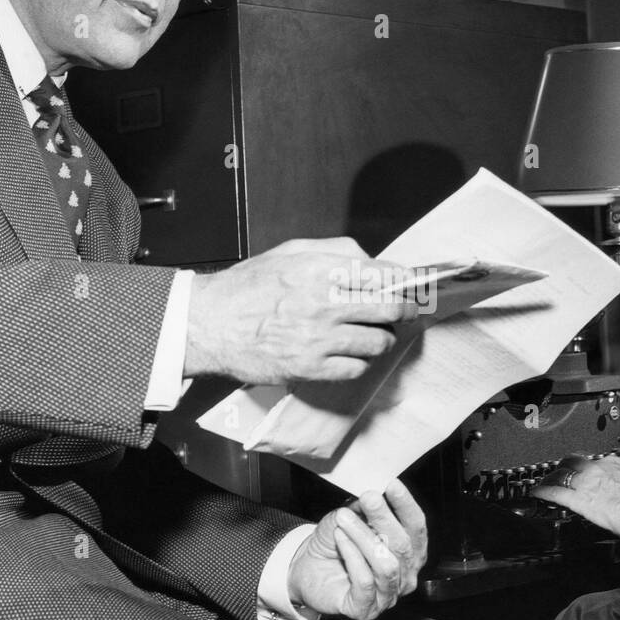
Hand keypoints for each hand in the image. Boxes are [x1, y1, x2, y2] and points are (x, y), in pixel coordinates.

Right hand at [184, 238, 419, 384]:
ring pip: (378, 342)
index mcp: (320, 270)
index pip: (384, 275)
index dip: (404, 282)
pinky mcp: (310, 368)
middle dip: (402, 311)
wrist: (210, 324)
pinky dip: (359, 362)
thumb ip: (335, 251)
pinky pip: (356, 368)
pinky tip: (348, 354)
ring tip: (371, 334)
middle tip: (401, 313)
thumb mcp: (290, 252)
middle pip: (390, 309)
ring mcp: (319, 339)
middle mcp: (323, 303)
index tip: (409, 287)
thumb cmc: (247, 288)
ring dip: (381, 339)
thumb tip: (372, 261)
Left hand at [288, 480, 427, 619]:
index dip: (407, 506)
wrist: (307, 568)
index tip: (392, 485)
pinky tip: (340, 539)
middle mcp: (403, 576)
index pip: (416, 528)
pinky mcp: (365, 610)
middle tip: (369, 498)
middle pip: (403, 546)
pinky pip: (365, 582)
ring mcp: (386, 595)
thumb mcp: (350, 518)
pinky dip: (352, 557)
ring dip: (364, 538)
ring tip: (344, 519)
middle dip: (385, 519)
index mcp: (408, 553)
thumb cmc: (334, 544)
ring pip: (386, 565)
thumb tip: (374, 495)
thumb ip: (364, 510)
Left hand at [532, 453, 619, 537]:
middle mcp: (599, 468)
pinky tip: (537, 492)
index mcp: (616, 464)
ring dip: (552, 478)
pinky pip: (555, 491)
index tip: (583, 472)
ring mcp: (586, 482)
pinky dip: (543, 491)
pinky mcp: (578, 498)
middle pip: (574, 462)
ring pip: (562, 474)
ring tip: (545, 481)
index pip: (594, 462)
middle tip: (560, 472)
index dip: (586, 467)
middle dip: (565, 467)